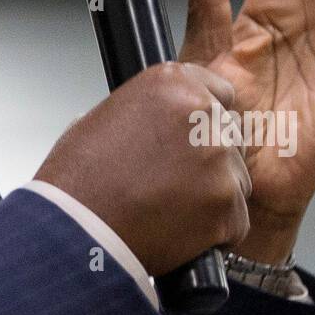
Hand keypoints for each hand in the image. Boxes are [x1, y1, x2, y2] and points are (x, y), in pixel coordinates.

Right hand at [35, 61, 251, 276]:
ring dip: (214, 195)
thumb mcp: (106, 116)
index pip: (220, 93)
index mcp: (171, 83)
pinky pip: (236, 220)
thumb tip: (163, 123)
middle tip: (176, 180)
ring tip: (171, 209)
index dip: (207, 120)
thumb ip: (150, 111)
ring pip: (236, 179)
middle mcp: (201, 114)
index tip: (197, 137)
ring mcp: (219, 160)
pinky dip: (215, 231)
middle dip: (211, 159)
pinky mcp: (227, 206)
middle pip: (231, 136)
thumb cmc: (80, 179)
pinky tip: (179, 230)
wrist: (77, 229)